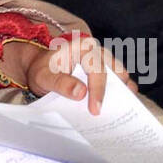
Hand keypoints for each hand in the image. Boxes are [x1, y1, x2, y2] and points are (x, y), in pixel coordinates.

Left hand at [7, 34, 136, 115]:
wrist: (41, 69)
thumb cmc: (42, 70)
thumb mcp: (44, 77)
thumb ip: (60, 83)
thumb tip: (81, 92)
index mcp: (82, 47)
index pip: (97, 69)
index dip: (98, 90)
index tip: (95, 109)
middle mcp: (97, 51)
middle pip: (115, 72)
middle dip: (116, 94)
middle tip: (112, 115)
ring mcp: (104, 61)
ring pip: (121, 77)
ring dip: (122, 95)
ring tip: (119, 115)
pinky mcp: (107, 73)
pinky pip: (119, 84)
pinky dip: (120, 97)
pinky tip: (117, 112)